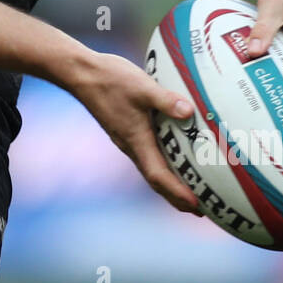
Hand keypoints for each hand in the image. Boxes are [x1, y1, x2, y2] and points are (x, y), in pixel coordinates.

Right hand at [71, 52, 201, 213]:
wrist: (80, 73)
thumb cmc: (109, 79)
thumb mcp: (142, 87)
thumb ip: (166, 100)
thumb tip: (190, 111)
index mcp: (136, 140)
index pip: (158, 176)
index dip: (178, 193)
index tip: (196, 205)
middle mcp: (131, 145)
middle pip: (156, 180)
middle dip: (177, 197)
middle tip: (202, 209)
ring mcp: (127, 139)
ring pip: (151, 169)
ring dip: (171, 183)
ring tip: (192, 189)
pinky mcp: (125, 130)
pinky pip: (147, 155)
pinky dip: (163, 164)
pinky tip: (173, 156)